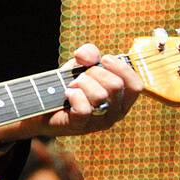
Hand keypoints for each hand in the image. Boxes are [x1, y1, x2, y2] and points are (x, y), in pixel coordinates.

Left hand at [0, 43, 142, 140]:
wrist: (43, 102)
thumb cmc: (68, 83)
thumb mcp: (81, 64)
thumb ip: (89, 53)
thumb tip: (89, 58)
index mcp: (122, 99)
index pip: (136, 85)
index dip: (121, 68)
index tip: (104, 60)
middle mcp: (115, 113)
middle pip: (115, 85)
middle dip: (95, 73)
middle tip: (81, 77)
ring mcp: (99, 121)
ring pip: (100, 95)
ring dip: (81, 84)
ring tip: (72, 86)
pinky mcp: (81, 125)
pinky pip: (84, 108)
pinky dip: (74, 95)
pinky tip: (68, 94)